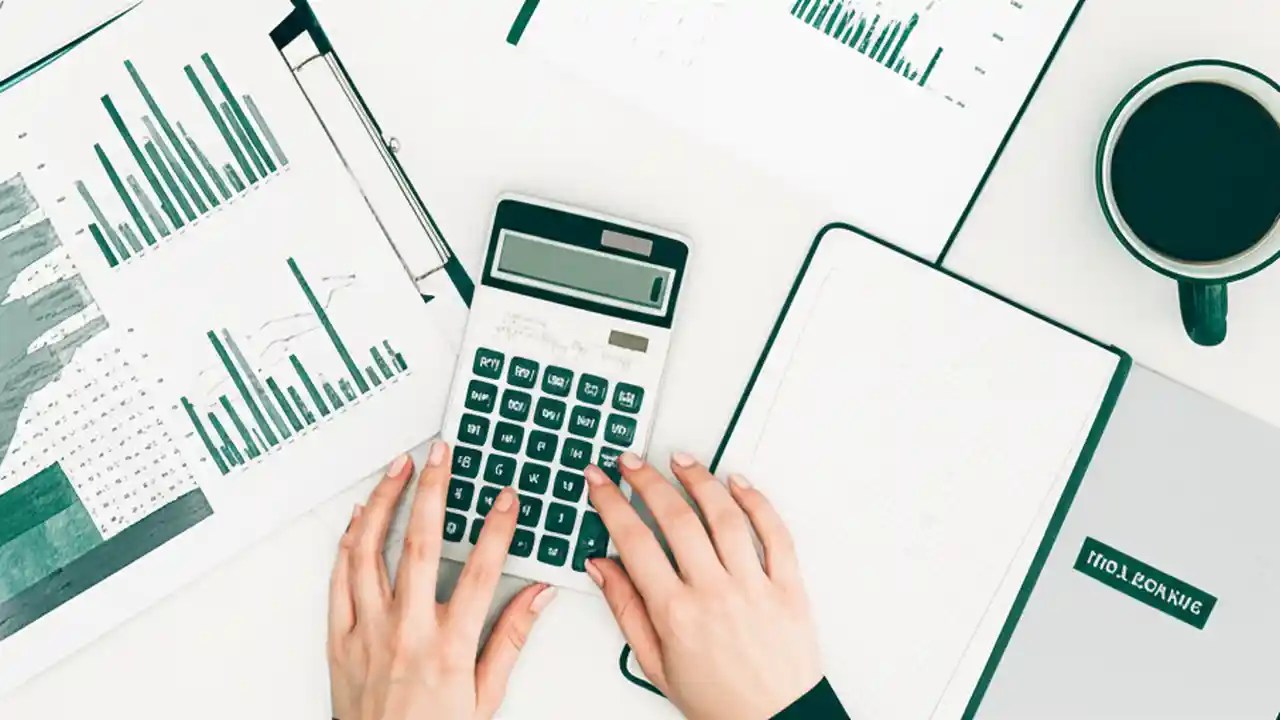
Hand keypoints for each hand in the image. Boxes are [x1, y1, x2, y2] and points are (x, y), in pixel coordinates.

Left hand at [328, 441, 556, 719]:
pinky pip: (339, 578)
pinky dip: (350, 542)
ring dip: (385, 502)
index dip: (497, 528)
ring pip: (370, 551)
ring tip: (399, 470)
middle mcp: (406, 631)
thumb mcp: (486, 697)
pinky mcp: (338, 639)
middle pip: (421, 544)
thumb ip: (511, 639)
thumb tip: (538, 597)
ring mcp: (367, 631)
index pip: (481, 572)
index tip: (506, 498)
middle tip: (441, 455)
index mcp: (449, 647)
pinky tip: (360, 517)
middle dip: (433, 490)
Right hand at [584, 452, 822, 719]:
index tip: (600, 481)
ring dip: (699, 480)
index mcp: (676, 613)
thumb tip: (601, 566)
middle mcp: (714, 593)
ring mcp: (754, 586)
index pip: (634, 541)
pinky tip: (737, 482)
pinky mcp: (788, 585)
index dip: (612, 503)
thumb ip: (626, 609)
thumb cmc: (717, 700)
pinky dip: (756, 501)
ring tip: (680, 460)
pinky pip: (774, 532)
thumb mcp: (655, 663)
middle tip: (632, 461)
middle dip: (647, 481)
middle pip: (675, 518)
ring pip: (724, 515)